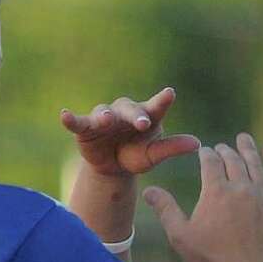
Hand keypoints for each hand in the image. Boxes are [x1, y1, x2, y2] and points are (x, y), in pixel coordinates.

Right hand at [59, 88, 199, 179]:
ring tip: (106, 119)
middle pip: (129, 109)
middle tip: (142, 121)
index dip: (161, 101)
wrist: (113, 168)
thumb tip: (198, 144)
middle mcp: (124, 112)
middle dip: (134, 114)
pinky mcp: (85, 128)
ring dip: (105, 116)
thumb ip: (172, 148)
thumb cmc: (137, 155)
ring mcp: (103, 118)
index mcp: (145, 117)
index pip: (155, 107)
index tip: (170, 93)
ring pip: (104, 113)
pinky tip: (63, 115)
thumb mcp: (154, 155)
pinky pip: (77, 121)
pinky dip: (71, 118)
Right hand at [142, 135, 262, 261]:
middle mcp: (241, 188)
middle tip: (222, 148)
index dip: (206, 154)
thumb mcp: (181, 236)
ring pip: (255, 163)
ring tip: (243, 139)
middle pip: (232, 159)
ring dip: (248, 148)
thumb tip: (148, 190)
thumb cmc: (210, 261)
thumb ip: (165, 209)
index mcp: (216, 191)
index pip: (210, 161)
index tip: (205, 152)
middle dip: (225, 150)